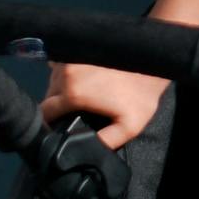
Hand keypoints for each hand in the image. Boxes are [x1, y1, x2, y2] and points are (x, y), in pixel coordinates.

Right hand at [43, 60, 169, 148]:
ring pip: (54, 80)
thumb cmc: (141, 93)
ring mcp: (69, 58)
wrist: (152, 60)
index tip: (61, 126)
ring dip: (62, 89)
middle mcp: (65, 73)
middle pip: (48, 95)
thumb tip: (83, 150)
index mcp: (73, 93)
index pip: (46, 112)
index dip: (50, 123)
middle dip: (58, 106)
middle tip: (76, 112)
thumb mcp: (130, 126)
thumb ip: (105, 142)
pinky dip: (67, 74)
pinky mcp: (76, 48)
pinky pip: (62, 65)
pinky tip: (83, 79)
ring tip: (82, 96)